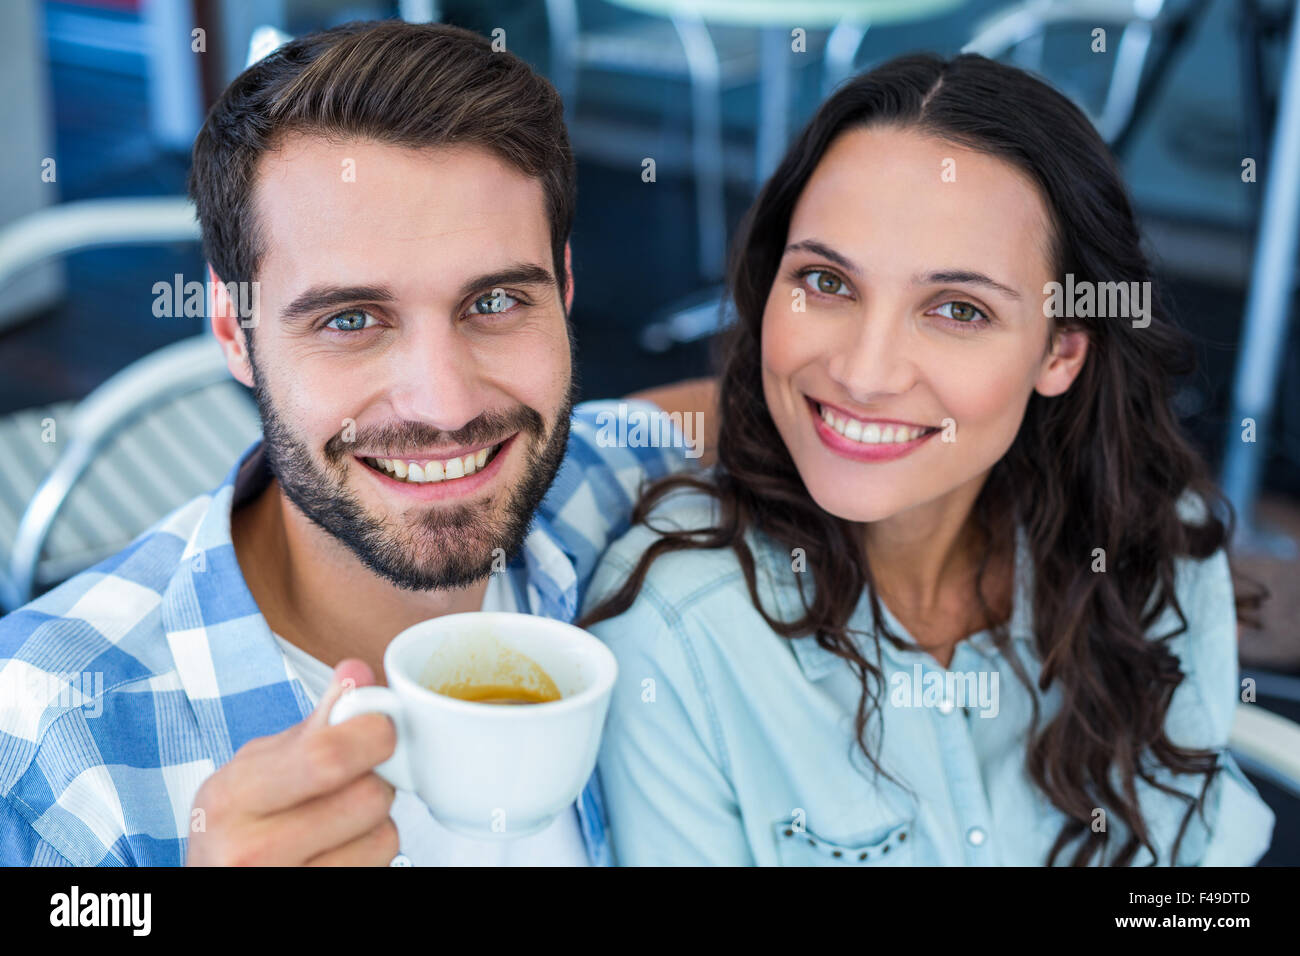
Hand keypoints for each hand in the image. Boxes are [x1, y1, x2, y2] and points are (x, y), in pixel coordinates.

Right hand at [185, 659, 400, 864]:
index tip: (380, 728)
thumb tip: (358, 672)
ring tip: (340, 823)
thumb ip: (315, 723)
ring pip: (385, 837)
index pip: (327, 757)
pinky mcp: (314, 906)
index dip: (372, 734)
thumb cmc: (240, 824)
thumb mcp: (259, 767)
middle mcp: (250, 850)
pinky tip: (339, 851)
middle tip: (355, 782)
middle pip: (368, 797)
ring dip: (377, 824)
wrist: (216, 884)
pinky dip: (371, 854)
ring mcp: (280, 884)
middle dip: (376, 781)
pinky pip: (380, 868)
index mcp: (234, 794)